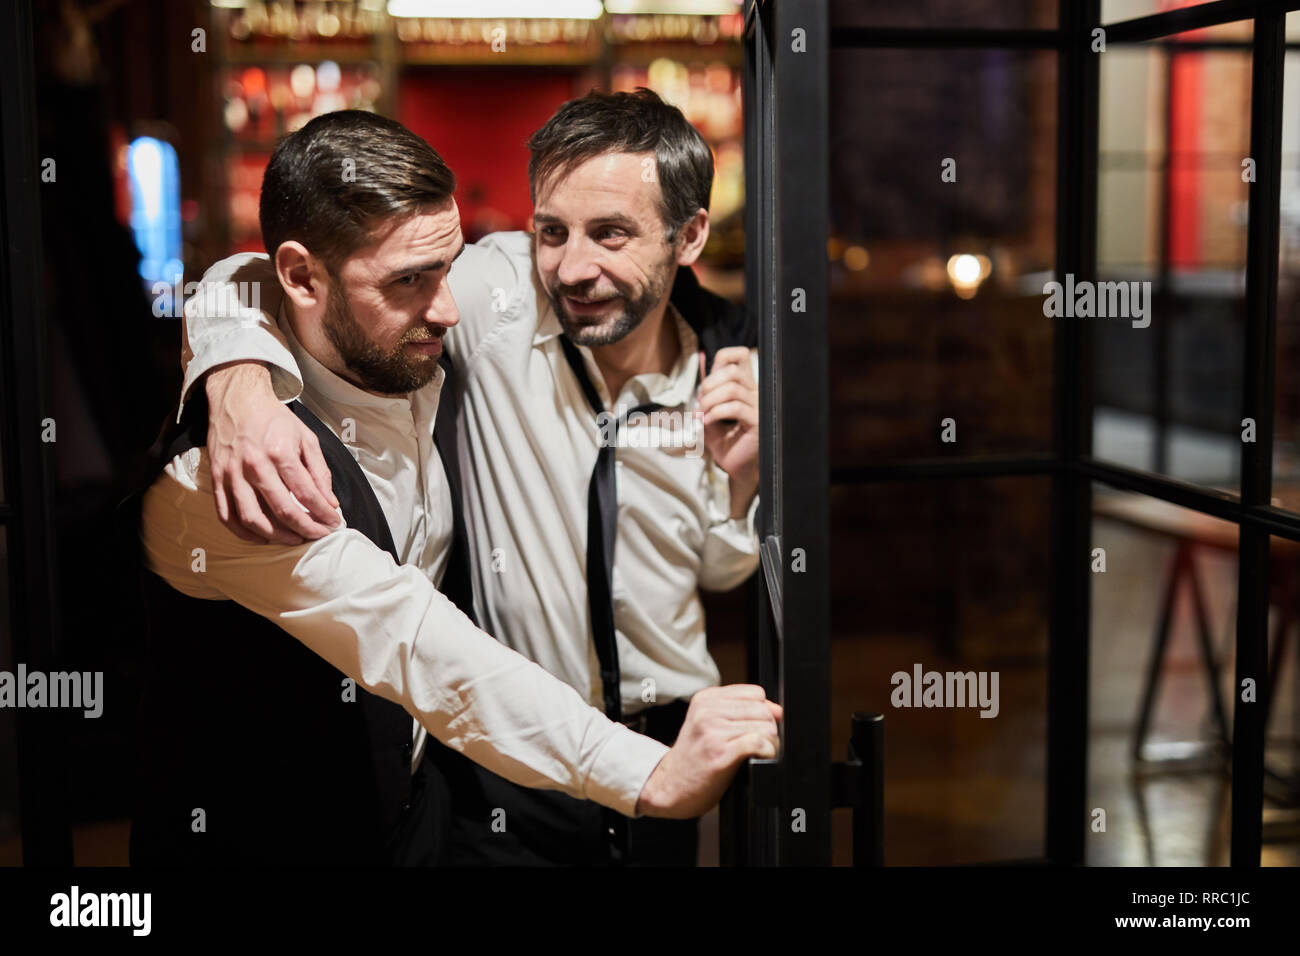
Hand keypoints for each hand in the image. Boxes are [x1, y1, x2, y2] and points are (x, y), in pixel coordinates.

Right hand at [205, 362, 340, 544]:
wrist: (238, 400)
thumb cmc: (274, 419)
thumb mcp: (306, 438)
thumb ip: (320, 471)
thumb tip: (330, 502)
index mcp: (280, 452)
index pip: (307, 494)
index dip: (323, 513)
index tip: (333, 522)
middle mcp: (254, 465)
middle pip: (282, 510)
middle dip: (306, 528)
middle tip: (318, 534)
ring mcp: (232, 474)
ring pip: (252, 518)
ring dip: (276, 536)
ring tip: (294, 539)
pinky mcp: (216, 478)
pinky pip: (226, 515)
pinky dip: (244, 532)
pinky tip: (262, 537)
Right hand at [634, 684, 781, 818]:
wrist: (669, 786)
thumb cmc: (693, 758)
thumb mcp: (708, 724)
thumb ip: (739, 711)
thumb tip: (777, 710)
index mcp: (706, 699)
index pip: (756, 693)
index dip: (763, 711)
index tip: (757, 727)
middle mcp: (707, 711)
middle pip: (763, 710)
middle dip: (769, 729)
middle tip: (759, 745)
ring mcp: (712, 732)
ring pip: (765, 727)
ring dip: (770, 743)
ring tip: (756, 754)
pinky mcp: (719, 754)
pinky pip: (758, 743)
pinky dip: (767, 752)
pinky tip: (759, 758)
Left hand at [697, 347, 758, 517]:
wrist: (735, 467)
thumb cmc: (724, 441)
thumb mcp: (710, 411)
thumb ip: (707, 389)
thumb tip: (700, 360)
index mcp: (745, 386)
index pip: (740, 356)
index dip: (721, 359)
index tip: (707, 381)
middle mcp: (755, 393)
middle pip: (733, 371)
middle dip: (709, 384)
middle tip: (700, 403)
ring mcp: (759, 406)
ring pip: (732, 389)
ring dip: (710, 401)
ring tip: (702, 414)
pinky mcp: (758, 422)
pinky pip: (735, 408)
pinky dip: (715, 413)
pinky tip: (708, 422)